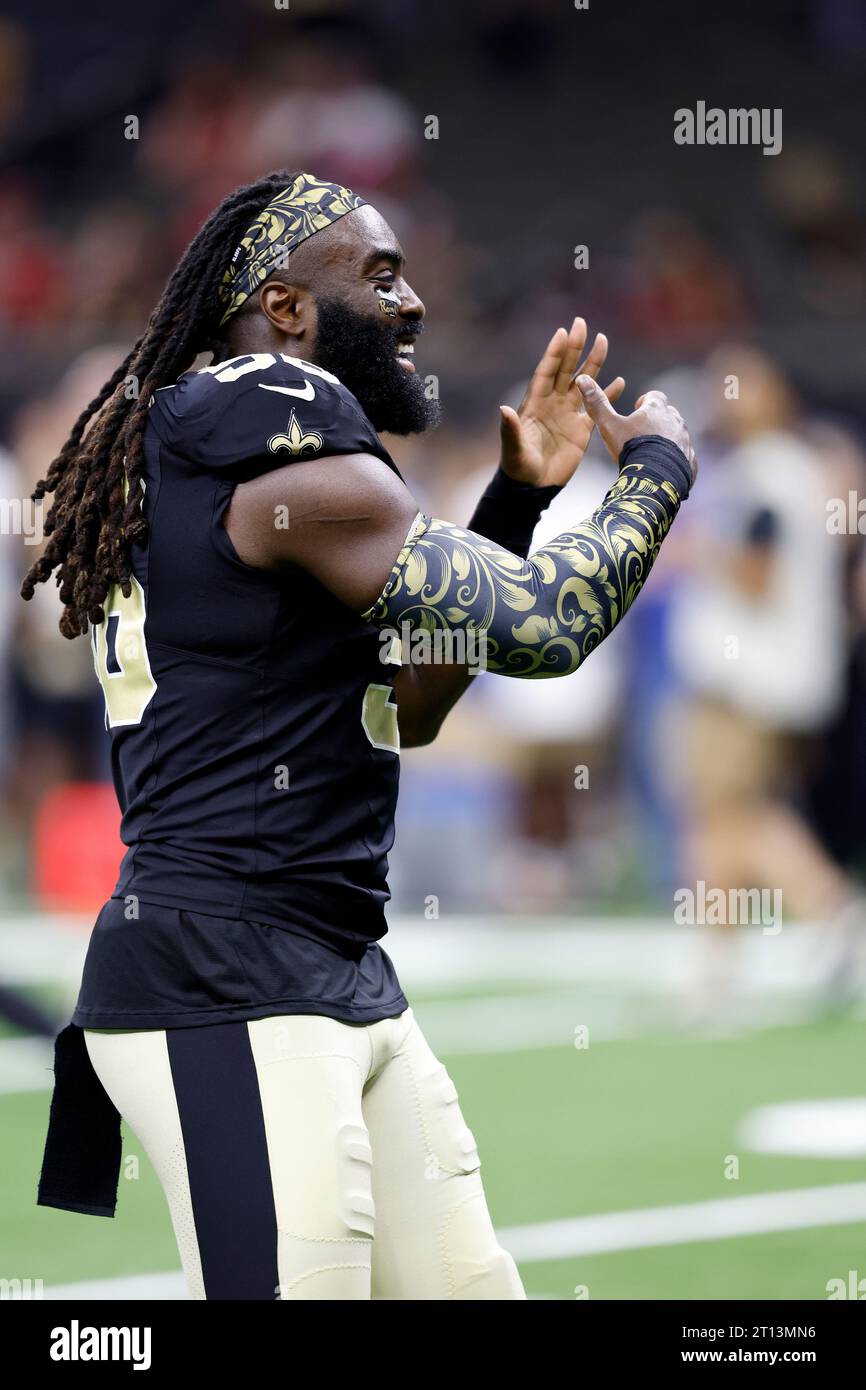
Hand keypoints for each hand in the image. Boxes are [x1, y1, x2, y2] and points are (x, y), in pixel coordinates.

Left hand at [499, 318, 624, 487]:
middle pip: (566, 369)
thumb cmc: (518, 468)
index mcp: (535, 404)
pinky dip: (607, 395)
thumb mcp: (513, 449)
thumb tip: (504, 410)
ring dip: (593, 363)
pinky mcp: (581, 430)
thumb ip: (510, 429)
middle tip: (582, 323)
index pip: (546, 372)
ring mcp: (567, 415)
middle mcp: (552, 404)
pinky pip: (596, 408)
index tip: (562, 332)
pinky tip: (619, 382)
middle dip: (574, 347)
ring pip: (583, 383)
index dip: (554, 353)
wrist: (533, 488)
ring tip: (603, 340)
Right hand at [575, 378, 697, 484]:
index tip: (637, 410)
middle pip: (668, 415)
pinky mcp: (690, 460)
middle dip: (657, 421)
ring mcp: (685, 441)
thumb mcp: (609, 425)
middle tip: (642, 434)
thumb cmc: (631, 448)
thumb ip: (597, 404)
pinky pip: (685, 456)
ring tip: (652, 453)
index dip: (645, 402)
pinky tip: (664, 468)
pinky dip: (676, 459)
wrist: (655, 477)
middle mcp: (675, 421)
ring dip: (667, 440)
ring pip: (677, 435)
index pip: (655, 396)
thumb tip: (583, 378)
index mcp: (657, 409)